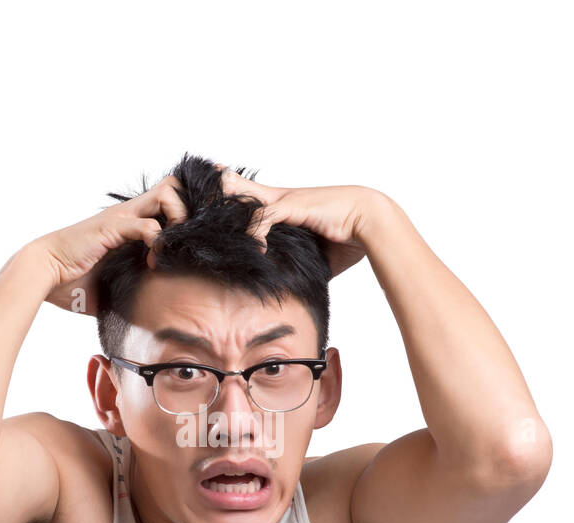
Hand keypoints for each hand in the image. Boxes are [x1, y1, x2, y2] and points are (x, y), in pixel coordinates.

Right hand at [31, 174, 189, 314]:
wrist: (43, 275)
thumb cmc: (72, 282)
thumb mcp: (113, 286)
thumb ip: (132, 290)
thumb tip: (151, 316)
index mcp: (129, 224)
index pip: (166, 200)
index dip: (183, 214)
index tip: (188, 242)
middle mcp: (128, 214)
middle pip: (173, 187)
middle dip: (189, 210)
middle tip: (185, 242)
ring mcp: (121, 218)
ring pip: (167, 194)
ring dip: (178, 220)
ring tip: (171, 250)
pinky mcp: (113, 228)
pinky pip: (148, 225)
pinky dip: (158, 242)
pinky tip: (152, 263)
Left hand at [215, 164, 383, 277]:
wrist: (372, 223)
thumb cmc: (351, 239)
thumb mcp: (319, 257)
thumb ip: (302, 266)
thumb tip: (296, 287)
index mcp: (290, 206)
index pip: (256, 197)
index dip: (237, 194)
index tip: (219, 192)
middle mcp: (285, 197)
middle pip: (244, 188)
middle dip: (221, 188)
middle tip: (201, 184)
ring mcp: (288, 198)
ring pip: (247, 196)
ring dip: (227, 206)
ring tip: (208, 218)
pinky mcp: (294, 205)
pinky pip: (264, 214)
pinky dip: (255, 231)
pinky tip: (255, 248)